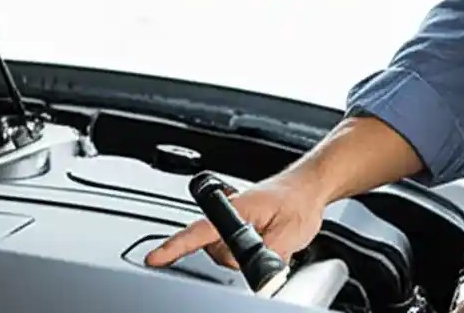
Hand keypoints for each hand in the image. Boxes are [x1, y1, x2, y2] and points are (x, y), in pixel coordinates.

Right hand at [144, 171, 325, 269]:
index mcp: (236, 209)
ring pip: (226, 253)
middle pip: (215, 251)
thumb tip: (261, 276)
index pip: (198, 231)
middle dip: (237, 258)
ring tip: (272, 239)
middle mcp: (231, 213)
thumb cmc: (299, 201)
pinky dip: (249, 251)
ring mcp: (235, 220)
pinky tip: (268, 242)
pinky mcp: (241, 226)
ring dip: (246, 255)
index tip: (154, 258)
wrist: (309, 188)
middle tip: (269, 245)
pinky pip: (236, 248)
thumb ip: (269, 256)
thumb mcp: (290, 234)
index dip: (174, 246)